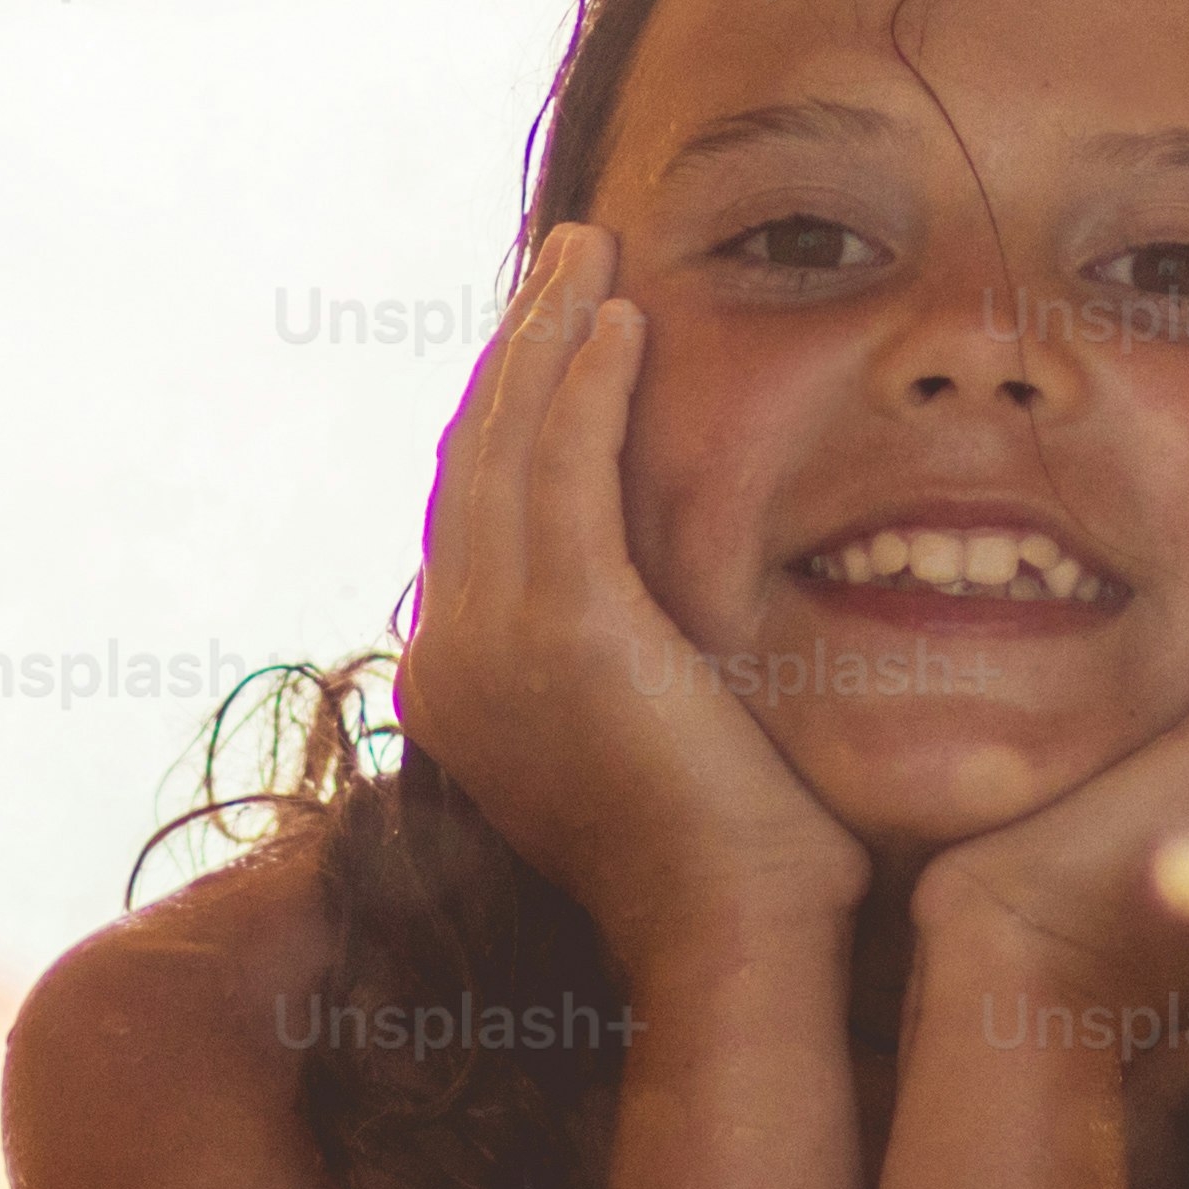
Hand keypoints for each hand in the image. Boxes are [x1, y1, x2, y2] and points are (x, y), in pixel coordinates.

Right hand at [395, 224, 874, 984]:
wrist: (740, 936)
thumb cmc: (732, 858)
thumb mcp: (643, 730)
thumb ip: (613, 652)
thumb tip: (648, 590)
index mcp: (456, 690)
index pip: (470, 511)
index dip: (508, 409)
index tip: (556, 333)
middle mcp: (448, 662)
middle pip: (471, 461)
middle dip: (518, 344)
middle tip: (567, 253)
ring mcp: (491, 645)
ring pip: (505, 444)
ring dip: (548, 331)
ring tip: (590, 253)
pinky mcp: (563, 626)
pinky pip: (563, 464)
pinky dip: (585, 380)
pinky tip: (620, 319)